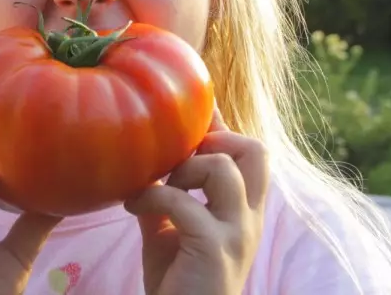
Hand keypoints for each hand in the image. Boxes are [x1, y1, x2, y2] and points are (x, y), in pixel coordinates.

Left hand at [124, 108, 268, 294]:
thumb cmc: (177, 281)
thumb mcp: (171, 229)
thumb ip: (169, 194)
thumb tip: (152, 163)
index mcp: (243, 210)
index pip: (249, 152)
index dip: (221, 125)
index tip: (195, 112)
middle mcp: (249, 218)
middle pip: (256, 150)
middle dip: (217, 139)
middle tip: (184, 156)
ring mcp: (236, 233)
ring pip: (223, 168)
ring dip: (183, 168)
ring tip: (159, 186)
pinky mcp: (215, 249)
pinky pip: (183, 202)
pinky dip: (153, 197)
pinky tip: (134, 206)